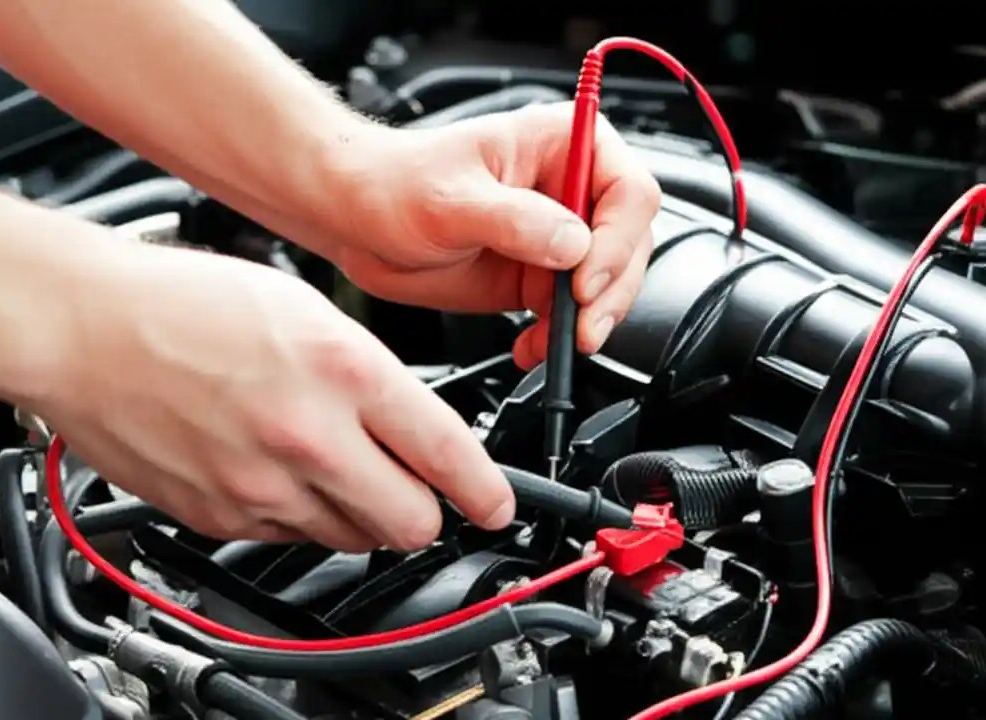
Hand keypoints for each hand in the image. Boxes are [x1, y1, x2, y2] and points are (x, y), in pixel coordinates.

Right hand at [32, 231, 512, 551]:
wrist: (85, 327)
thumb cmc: (189, 304)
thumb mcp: (313, 311)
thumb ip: (375, 378)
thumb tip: (418, 428)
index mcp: (345, 371)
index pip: (447, 453)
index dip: (487, 490)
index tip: (497, 503)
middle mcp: (309, 436)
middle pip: (412, 522)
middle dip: (428, 511)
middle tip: (422, 491)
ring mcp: (263, 485)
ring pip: (356, 539)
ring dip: (366, 516)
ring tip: (339, 469)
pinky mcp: (222, 515)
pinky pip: (293, 537)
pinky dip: (305, 516)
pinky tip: (283, 470)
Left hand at [318, 102, 660, 368]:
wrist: (355, 219)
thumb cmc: (393, 184)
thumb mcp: (450, 201)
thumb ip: (516, 221)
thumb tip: (573, 245)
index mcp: (563, 144)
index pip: (628, 191)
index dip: (618, 240)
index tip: (584, 280)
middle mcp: (570, 188)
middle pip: (629, 244)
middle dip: (610, 292)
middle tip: (581, 326)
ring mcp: (559, 236)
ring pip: (609, 285)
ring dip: (588, 321)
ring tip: (552, 341)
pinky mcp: (541, 277)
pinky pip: (574, 314)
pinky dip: (559, 338)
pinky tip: (531, 346)